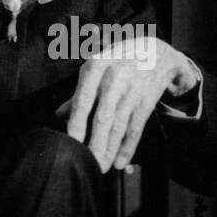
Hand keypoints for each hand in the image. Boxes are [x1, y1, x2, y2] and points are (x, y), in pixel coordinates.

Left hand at [58, 36, 200, 171]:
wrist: (158, 49)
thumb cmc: (117, 61)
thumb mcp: (96, 68)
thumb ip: (79, 93)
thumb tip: (59, 115)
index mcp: (95, 68)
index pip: (83, 101)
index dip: (76, 124)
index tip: (70, 144)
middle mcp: (114, 79)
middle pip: (102, 118)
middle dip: (94, 144)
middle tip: (87, 164)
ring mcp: (133, 90)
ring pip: (119, 126)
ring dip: (109, 150)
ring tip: (101, 167)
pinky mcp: (147, 100)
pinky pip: (136, 127)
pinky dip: (128, 146)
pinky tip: (120, 161)